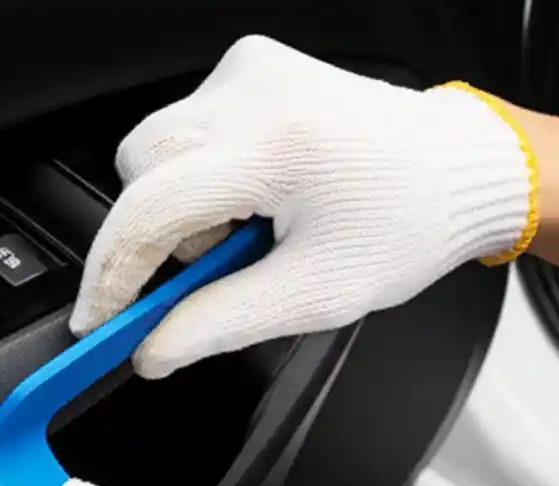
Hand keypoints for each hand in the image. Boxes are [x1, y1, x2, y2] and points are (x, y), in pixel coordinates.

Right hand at [71, 35, 532, 377]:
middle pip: (139, 169)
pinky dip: (201, 172)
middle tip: (211, 268)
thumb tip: (151, 348)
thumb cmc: (407, 223)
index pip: (150, 208)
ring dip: (180, 201)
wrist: (460, 167)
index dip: (111, 274)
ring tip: (246, 227)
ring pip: (156, 147)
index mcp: (277, 147)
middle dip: (155, 232)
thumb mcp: (315, 295)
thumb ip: (218, 324)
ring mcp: (251, 70)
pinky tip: (252, 192)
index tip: (98, 318)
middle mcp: (255, 92)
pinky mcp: (252, 64)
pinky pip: (186, 126)